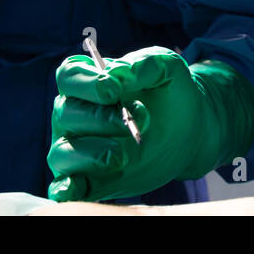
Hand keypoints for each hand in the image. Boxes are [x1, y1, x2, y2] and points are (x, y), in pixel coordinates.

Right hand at [47, 50, 253, 201]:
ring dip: (89, 154)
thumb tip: (118, 74)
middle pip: (66, 113)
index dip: (86, 83)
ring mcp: (79, 148)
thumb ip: (144, 64)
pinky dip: (65, 189)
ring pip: (62, 152)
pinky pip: (65, 187)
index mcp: (89, 82)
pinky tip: (75, 189)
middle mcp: (76, 115)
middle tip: (132, 123)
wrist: (191, 129)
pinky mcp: (89, 178)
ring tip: (120, 156)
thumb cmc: (172, 93)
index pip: (69, 76)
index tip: (113, 89)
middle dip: (99, 118)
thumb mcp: (168, 69)